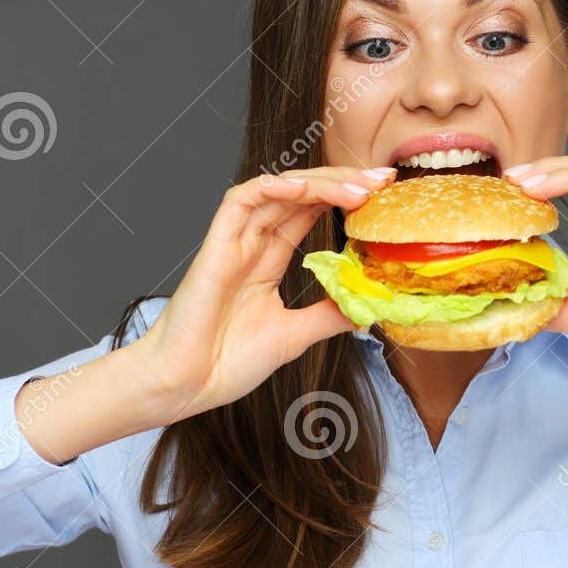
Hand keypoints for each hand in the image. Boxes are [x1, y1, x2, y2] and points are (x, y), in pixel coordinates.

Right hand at [130, 165, 393, 424]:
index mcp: (266, 260)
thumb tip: (367, 307)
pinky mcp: (215, 246)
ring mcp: (233, 242)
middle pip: (300, 195)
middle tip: (382, 180)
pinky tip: (307, 188)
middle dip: (342, 182)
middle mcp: (250, 244)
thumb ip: (327, 316)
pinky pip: (242, 200)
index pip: (309, 213)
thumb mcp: (293, 336)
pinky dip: (274, 187)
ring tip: (359, 187)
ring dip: (319, 182)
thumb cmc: (224, 363)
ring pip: (277, 191)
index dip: (343, 198)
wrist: (185, 387)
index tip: (382, 197)